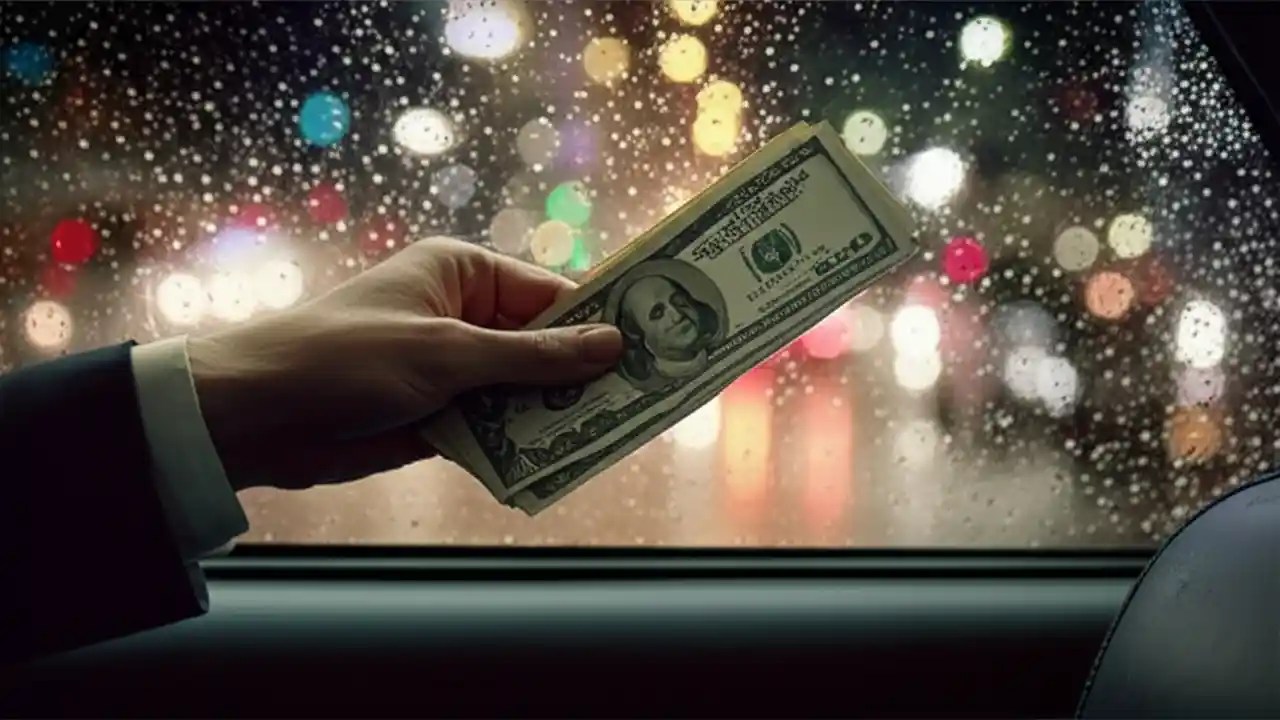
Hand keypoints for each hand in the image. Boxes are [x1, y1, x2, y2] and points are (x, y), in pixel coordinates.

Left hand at [188, 236, 622, 490]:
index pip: (550, 293)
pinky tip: (560, 460)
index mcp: (462, 274)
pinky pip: (494, 428)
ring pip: (523, 391)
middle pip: (543, 345)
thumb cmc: (347, 357)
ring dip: (555, 414)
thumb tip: (611, 344)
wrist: (255, 416)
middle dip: (582, 374)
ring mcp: (450, 369)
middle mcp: (461, 316)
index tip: (651, 346)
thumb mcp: (449, 352)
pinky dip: (520, 444)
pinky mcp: (437, 416)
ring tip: (613, 433)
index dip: (599, 321)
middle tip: (645, 400)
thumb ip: (532, 355)